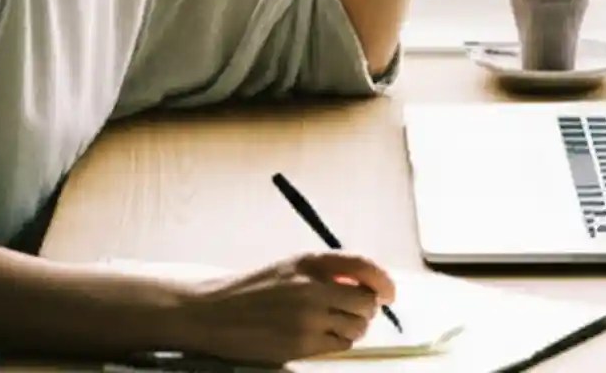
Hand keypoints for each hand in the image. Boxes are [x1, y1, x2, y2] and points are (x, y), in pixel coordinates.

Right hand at [180, 251, 396, 364]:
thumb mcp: (291, 266)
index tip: (389, 293)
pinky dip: (338, 342)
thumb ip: (327, 272)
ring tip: (332, 324)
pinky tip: (319, 336)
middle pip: (366, 302)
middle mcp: (312, 287)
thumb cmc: (255, 288)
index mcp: (310, 261)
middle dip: (367, 309)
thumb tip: (369, 285)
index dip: (384, 281)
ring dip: (352, 327)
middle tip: (354, 311)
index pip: (364, 266)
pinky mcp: (301, 344)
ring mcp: (307, 318)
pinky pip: (340, 345)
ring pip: (357, 327)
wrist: (215, 311)